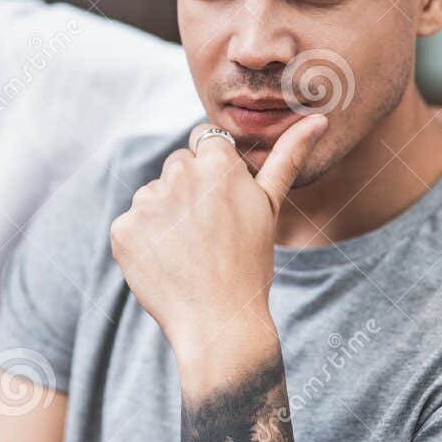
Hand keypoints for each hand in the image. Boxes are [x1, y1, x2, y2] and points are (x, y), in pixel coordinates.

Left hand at [110, 117, 327, 355]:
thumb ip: (288, 156)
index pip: (203, 141)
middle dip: (187, 191)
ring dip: (164, 216)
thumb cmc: (250, 263)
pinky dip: (143, 243)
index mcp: (217, 162)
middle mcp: (179, 174)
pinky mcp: (123, 228)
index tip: (219, 201)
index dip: (211, 170)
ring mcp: (147, 201)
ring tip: (187, 251)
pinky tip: (165, 263)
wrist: (219, 321)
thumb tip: (318, 120)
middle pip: (176, 166)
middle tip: (207, 232)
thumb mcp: (271, 207)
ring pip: (152, 196)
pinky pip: (131, 225)